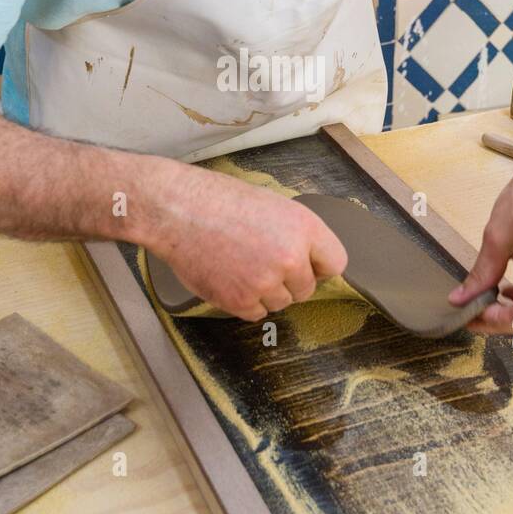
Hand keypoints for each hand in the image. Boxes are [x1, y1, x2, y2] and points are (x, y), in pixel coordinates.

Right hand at [148, 163, 347, 320]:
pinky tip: (230, 278)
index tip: (308, 266)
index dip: (319, 266)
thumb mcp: (271, 204)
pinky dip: (245, 301)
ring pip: (281, 302)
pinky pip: (256, 313)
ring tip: (241, 265)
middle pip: (307, 288)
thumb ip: (294, 233)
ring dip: (266, 292)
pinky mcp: (241, 301)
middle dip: (289, 281)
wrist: (178, 210)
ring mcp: (266, 282)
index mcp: (303, 227)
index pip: (335, 263)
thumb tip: (307, 259)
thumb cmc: (219, 200)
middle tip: (262, 262)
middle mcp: (290, 257)